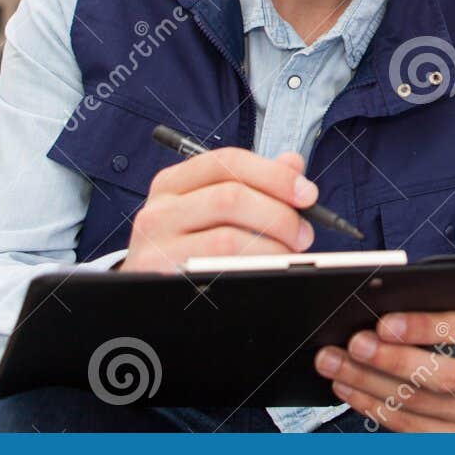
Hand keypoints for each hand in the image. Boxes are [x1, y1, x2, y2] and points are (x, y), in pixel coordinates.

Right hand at [122, 147, 318, 272]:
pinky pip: (218, 272)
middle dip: (279, 215)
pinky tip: (265, 272)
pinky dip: (253, 270)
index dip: (275, 175)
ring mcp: (156, 247)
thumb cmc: (190, 245)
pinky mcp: (163, 280)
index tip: (308, 194)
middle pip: (231, 198)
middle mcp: (159, 210)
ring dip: (272, 248)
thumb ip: (254, 182)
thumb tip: (293, 163)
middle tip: (304, 234)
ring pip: (228, 239)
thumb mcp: (213, 208)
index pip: (228, 161)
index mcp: (174, 182)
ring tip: (288, 256)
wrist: (146, 293)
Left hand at [314, 310, 454, 432]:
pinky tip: (349, 389)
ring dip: (368, 383)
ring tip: (336, 365)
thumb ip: (424, 313)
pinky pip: (409, 427)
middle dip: (389, 360)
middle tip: (353, 345)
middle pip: (439, 375)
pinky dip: (373, 406)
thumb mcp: (449, 318)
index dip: (420, 327)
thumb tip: (376, 316)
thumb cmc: (453, 338)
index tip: (382, 324)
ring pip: (418, 403)